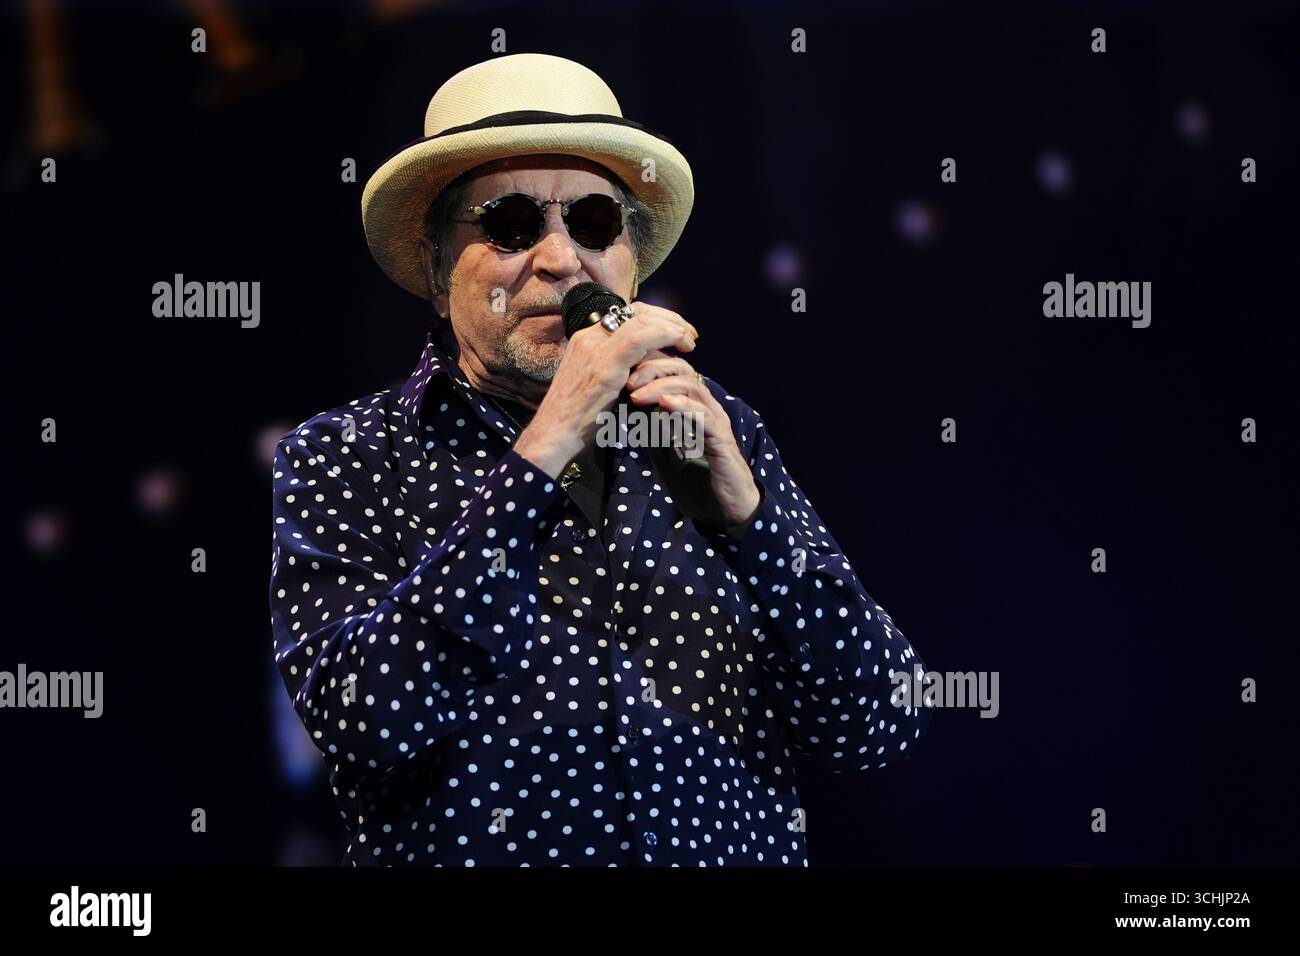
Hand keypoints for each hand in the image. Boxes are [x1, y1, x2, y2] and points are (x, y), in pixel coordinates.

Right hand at [513, 301, 698, 478]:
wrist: (553, 434)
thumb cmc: (576, 417)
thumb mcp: (596, 383)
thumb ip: (616, 368)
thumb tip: (645, 364)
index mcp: (585, 338)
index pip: (626, 314)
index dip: (656, 317)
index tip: (676, 330)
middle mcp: (589, 337)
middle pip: (636, 311)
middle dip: (668, 318)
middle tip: (690, 334)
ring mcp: (595, 349)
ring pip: (641, 320)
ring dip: (672, 327)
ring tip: (690, 341)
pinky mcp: (604, 365)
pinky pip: (639, 339)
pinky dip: (664, 335)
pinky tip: (680, 343)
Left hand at [622, 313, 761, 533]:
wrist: (727, 515)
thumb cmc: (699, 487)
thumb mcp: (666, 460)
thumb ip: (654, 438)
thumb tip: (634, 419)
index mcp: (693, 410)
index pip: (673, 373)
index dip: (649, 368)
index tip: (623, 378)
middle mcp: (707, 409)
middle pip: (683, 371)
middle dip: (652, 370)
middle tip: (628, 382)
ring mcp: (716, 422)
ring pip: (692, 387)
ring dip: (662, 387)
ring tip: (638, 395)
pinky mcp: (722, 440)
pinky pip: (703, 415)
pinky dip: (683, 407)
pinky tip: (663, 405)